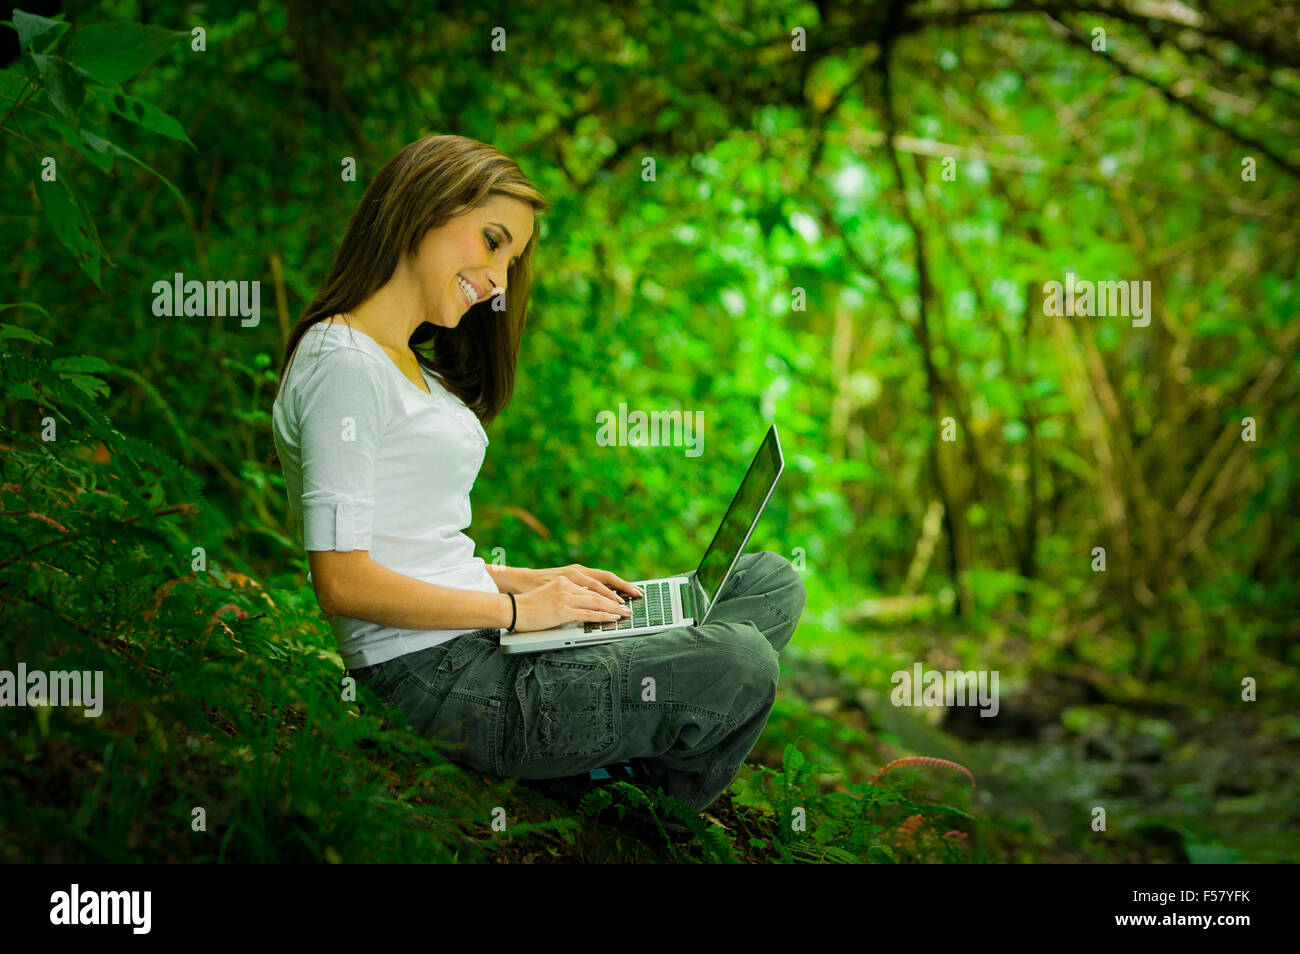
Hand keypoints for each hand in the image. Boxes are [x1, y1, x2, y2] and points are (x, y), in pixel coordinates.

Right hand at [513, 574, 635, 632]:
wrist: (513, 608)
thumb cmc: (531, 604)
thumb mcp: (552, 592)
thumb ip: (568, 594)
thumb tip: (584, 602)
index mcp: (567, 579)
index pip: (595, 583)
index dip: (612, 588)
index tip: (624, 593)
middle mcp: (568, 585)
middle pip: (600, 591)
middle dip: (618, 598)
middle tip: (631, 603)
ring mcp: (566, 598)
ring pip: (597, 602)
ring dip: (614, 609)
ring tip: (626, 613)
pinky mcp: (563, 611)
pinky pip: (588, 614)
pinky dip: (603, 616)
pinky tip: (613, 619)